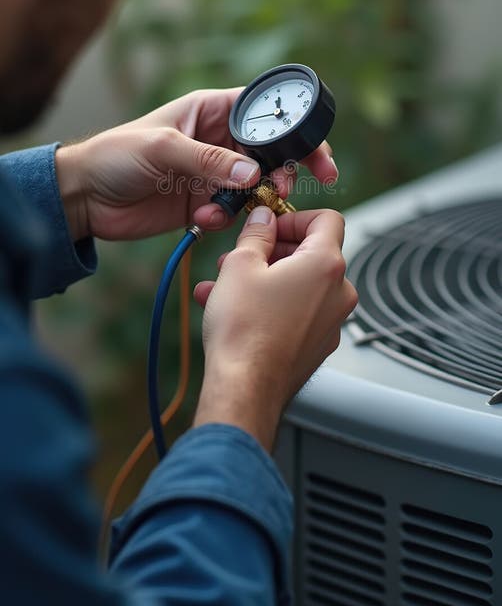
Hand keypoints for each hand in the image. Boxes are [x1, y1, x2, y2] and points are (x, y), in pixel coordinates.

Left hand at [55, 89, 337, 241]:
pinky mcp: (204, 203)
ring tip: (225, 210)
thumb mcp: (162, 148)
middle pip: (270, 154)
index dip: (293, 132)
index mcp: (211, 111)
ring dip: (249, 203)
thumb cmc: (114, 155)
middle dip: (282, 173)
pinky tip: (202, 220)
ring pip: (254, 188)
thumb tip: (253, 175)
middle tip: (283, 191)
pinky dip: (224, 219)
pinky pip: (231, 212)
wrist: (85, 198)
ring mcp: (212, 173)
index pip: (264, 114)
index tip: (317, 155)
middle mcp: (218, 141)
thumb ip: (208, 161)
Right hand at [193, 206, 357, 451]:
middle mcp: (339, 293)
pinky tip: (233, 311)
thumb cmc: (244, 328)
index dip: (295, 216)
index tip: (269, 225)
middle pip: (311, 253)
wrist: (245, 389)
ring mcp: (331, 322)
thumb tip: (264, 218)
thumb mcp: (240, 265)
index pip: (327, 219)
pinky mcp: (317, 345)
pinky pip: (296, 312)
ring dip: (263, 278)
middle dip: (271, 251)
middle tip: (238, 255)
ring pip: (298, 285)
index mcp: (326, 264)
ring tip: (221, 285)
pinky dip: (270, 305)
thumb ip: (256, 233)